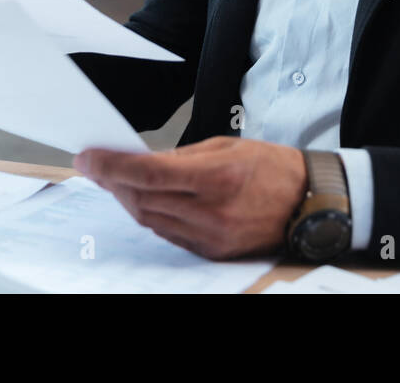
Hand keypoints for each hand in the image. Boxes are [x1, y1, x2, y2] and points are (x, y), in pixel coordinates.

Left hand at [73, 137, 307, 258]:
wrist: (311, 202)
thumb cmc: (273, 167)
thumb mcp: (226, 146)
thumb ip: (180, 156)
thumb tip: (141, 161)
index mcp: (218, 177)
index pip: (149, 173)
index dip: (112, 166)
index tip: (88, 157)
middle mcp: (213, 212)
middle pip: (143, 200)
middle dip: (112, 182)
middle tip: (95, 165)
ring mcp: (212, 237)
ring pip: (151, 220)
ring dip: (128, 199)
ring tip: (116, 180)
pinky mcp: (213, 252)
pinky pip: (168, 235)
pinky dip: (151, 216)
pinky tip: (145, 199)